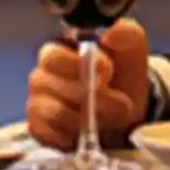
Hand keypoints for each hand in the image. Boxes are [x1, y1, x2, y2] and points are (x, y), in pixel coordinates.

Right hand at [25, 17, 151, 149]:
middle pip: (49, 84)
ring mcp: (38, 103)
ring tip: (112, 119)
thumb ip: (126, 34)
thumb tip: (111, 33)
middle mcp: (42, 75)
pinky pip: (45, 133)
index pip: (53, 56)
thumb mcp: (132, 49)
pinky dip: (70, 136)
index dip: (78, 65)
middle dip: (90, 96)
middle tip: (120, 104)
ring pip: (53, 111)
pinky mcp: (39, 129)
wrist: (128, 110)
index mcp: (59, 51)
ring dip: (87, 119)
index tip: (108, 72)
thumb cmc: (123, 75)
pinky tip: (88, 134)